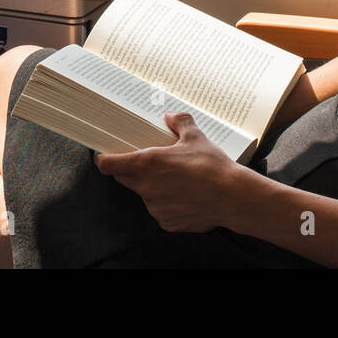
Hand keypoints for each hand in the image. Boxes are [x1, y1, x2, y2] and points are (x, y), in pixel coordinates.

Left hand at [94, 112, 243, 232]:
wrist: (232, 197)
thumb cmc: (212, 165)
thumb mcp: (195, 136)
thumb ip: (179, 122)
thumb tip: (170, 116)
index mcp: (146, 163)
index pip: (108, 165)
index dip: (104, 159)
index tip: (105, 156)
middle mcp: (146, 187)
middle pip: (125, 179)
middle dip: (132, 171)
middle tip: (150, 163)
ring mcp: (155, 207)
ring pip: (145, 195)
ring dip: (153, 188)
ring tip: (178, 180)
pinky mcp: (167, 222)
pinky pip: (161, 211)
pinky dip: (169, 204)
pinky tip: (187, 196)